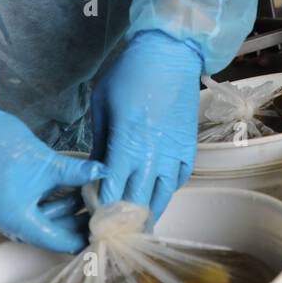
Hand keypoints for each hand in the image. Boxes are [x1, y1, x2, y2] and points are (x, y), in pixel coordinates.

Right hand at [0, 94, 104, 253]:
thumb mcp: (45, 160)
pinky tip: (66, 190)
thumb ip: (77, 171)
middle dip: (73, 222)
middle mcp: (1, 222)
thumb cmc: (2, 142)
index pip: (55, 240)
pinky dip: (44, 202)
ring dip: (60, 210)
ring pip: (35, 220)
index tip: (102, 232)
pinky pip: (23, 210)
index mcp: (14, 219)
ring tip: (87, 198)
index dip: (80, 236)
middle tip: (99, 212)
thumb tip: (105, 172)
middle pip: (45, 232)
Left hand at [90, 30, 202, 220]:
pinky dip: (168, 190)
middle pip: (136, 199)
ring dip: (148, 212)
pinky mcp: (188, 146)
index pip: (112, 189)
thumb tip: (95, 172)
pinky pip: (179, 179)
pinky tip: (158, 194)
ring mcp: (173, 151)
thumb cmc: (130, 73)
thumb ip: (100, 143)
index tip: (92, 218)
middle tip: (112, 228)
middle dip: (122, 218)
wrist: (169, 53)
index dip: (101, 209)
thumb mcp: (102, 104)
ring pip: (161, 195)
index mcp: (125, 141)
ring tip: (137, 224)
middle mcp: (151, 152)